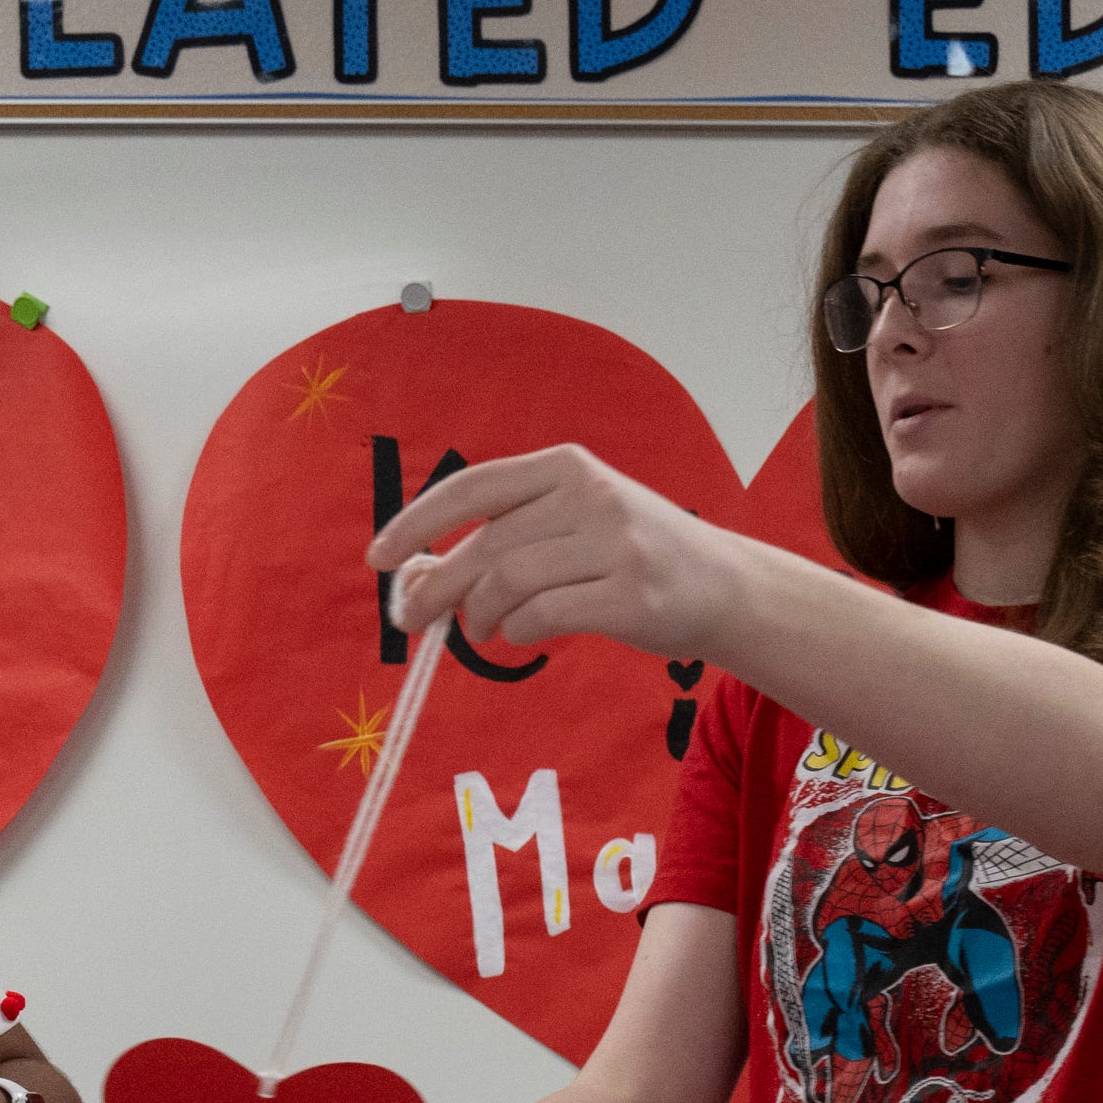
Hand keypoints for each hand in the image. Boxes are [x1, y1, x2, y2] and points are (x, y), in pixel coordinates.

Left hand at [366, 445, 744, 663]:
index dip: (417, 523)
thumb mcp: (575, 522)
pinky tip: (519, 636)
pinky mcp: (631, 596)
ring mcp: (615, 545)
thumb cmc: (632, 557)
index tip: (379, 558)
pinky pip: (544, 617)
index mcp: (566, 466)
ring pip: (509, 584)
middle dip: (437, 588)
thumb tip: (418, 574)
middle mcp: (590, 496)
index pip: (472, 488)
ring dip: (481, 616)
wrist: (724, 586)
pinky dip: (517, 633)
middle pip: (484, 546)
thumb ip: (506, 537)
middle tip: (413, 620)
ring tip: (483, 631)